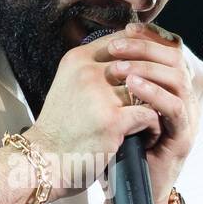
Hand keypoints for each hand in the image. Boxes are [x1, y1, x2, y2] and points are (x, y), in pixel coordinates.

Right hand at [23, 27, 161, 201]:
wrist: (43, 163)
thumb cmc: (60, 129)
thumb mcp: (70, 87)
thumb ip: (94, 70)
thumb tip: (130, 56)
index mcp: (77, 59)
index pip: (123, 40)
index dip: (143, 53)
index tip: (154, 70)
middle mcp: (87, 71)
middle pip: (139, 64)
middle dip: (152, 83)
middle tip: (159, 100)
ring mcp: (99, 95)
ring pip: (147, 90)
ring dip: (154, 107)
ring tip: (151, 122)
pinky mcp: (112, 120)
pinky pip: (149, 115)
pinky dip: (152, 128)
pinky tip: (147, 137)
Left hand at [97, 21, 199, 203]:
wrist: (133, 190)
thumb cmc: (122, 147)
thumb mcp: (119, 108)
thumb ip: (120, 81)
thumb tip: (101, 48)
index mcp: (171, 88)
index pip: (168, 50)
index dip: (149, 37)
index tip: (125, 29)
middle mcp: (184, 99)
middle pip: (175, 58)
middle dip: (145, 48)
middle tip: (116, 46)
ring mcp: (187, 118)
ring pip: (177, 79)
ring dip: (147, 68)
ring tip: (119, 66)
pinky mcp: (183, 137)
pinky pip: (174, 108)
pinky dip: (153, 93)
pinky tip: (132, 87)